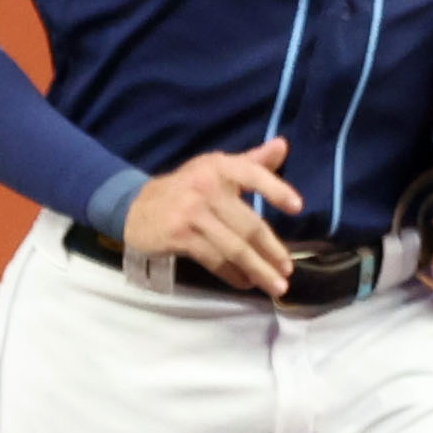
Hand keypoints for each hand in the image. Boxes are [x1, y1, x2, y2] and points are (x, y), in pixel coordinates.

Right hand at [124, 139, 303, 293]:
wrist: (134, 207)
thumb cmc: (186, 189)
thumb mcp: (215, 169)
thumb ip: (252, 162)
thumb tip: (283, 145)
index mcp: (219, 166)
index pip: (253, 174)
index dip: (276, 190)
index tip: (298, 208)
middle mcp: (205, 185)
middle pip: (249, 225)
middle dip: (272, 252)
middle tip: (288, 272)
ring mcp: (191, 212)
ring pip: (234, 247)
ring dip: (258, 270)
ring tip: (275, 286)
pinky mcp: (179, 235)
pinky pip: (214, 259)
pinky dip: (233, 274)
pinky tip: (245, 283)